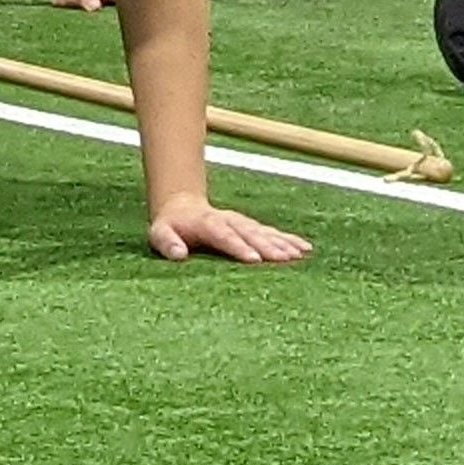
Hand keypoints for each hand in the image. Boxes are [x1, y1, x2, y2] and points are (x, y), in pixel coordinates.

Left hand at [148, 196, 312, 263]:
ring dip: (283, 243)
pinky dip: (288, 240)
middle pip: (251, 234)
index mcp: (207, 223)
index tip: (254, 259)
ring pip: (265, 232)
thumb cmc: (170, 226)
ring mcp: (242, 222)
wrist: (182, 205)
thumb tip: (178, 254)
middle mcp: (229, 220)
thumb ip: (167, 243)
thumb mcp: (159, 234)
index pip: (225, 236)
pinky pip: (272, 233)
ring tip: (300, 254)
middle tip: (285, 259)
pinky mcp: (251, 226)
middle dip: (269, 246)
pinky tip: (304, 248)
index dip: (239, 247)